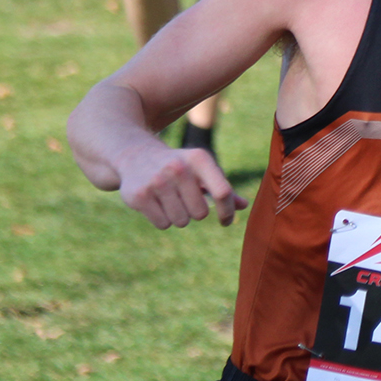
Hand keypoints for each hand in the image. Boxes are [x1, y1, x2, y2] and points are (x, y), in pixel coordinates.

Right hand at [115, 142, 248, 229]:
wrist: (136, 156)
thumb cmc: (179, 167)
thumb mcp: (202, 170)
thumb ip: (223, 188)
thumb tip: (244, 205)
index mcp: (199, 159)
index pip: (223, 192)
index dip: (228, 211)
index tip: (225, 222)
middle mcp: (178, 168)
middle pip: (201, 213)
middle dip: (195, 212)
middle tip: (184, 198)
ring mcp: (157, 181)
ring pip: (182, 221)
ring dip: (179, 217)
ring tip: (169, 199)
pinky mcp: (139, 195)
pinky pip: (164, 224)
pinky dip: (163, 219)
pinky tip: (156, 203)